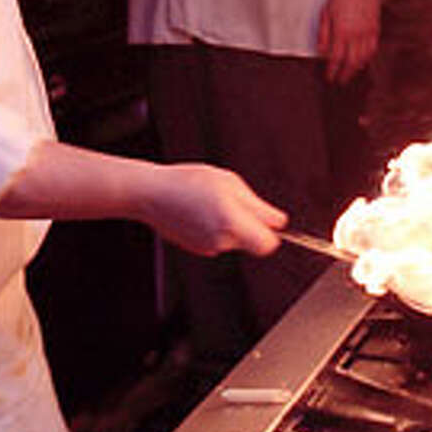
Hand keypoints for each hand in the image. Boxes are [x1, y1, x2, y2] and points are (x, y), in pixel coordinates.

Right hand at [144, 163, 286, 256]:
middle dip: (250, 224)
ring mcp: (207, 248)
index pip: (267, 245)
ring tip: (212, 203)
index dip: (272, 233)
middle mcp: (221, 241)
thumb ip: (258, 207)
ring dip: (231, 225)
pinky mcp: (197, 249)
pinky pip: (218, 240)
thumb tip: (279, 222)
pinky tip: (201, 212)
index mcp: (231, 223)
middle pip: (251, 242)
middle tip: (233, 201)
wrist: (151, 194)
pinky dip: (215, 228)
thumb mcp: (230, 183)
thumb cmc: (188, 182)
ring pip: (234, 240)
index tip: (269, 221)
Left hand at [317, 0, 380, 84]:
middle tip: (340, 81)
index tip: (329, 77)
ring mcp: (367, 32)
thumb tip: (321, 51)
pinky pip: (372, 48)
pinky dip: (367, 58)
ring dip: (356, 68)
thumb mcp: (325, 13)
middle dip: (345, 74)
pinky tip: (363, 60)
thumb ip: (323, 34)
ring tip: (350, 73)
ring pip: (364, 57)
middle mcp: (356, 35)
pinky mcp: (375, 28)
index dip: (332, 70)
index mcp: (342, 31)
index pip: (336, 58)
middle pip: (351, 62)